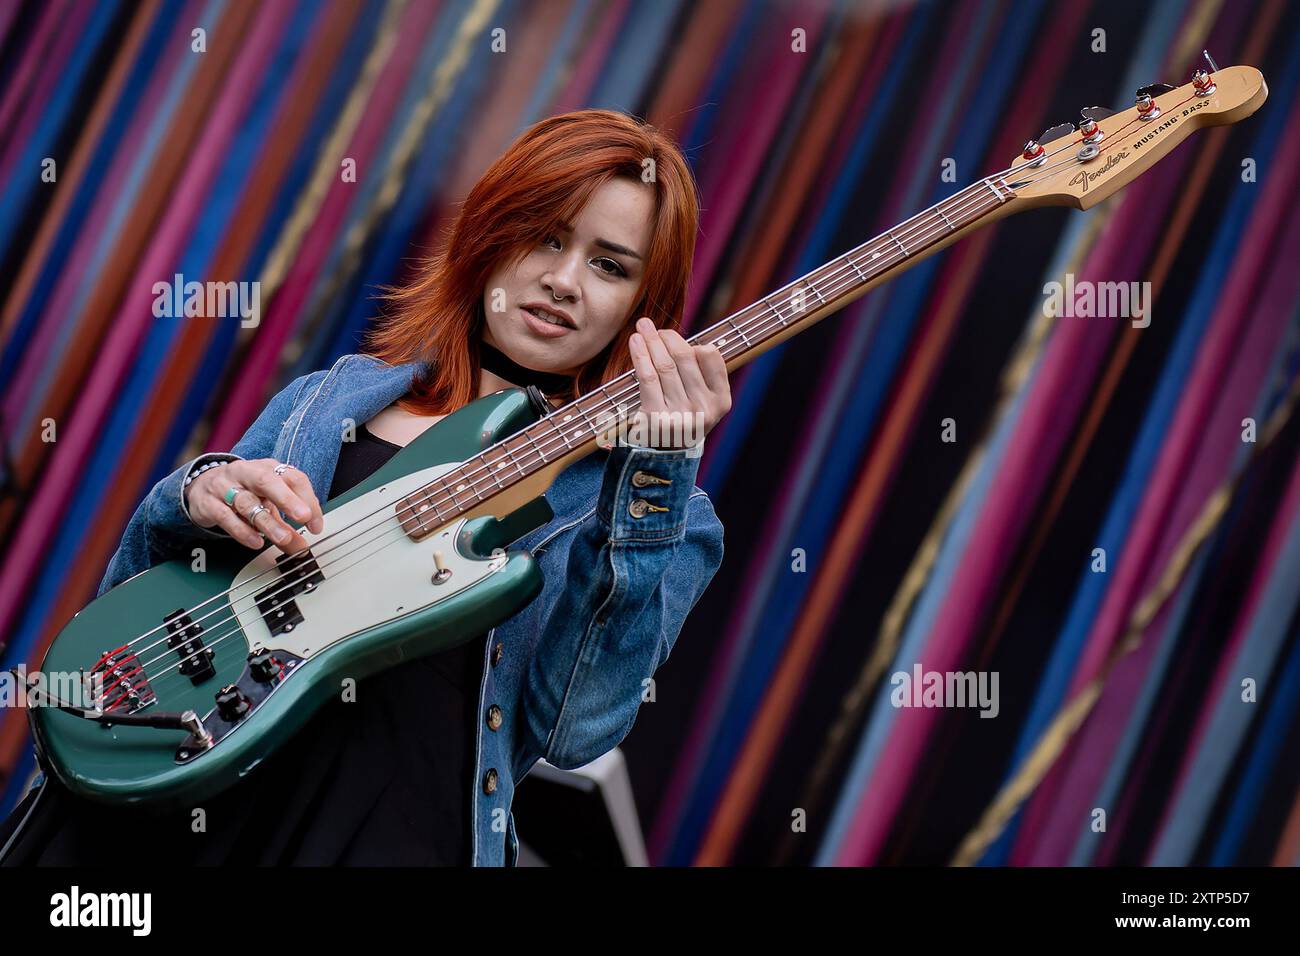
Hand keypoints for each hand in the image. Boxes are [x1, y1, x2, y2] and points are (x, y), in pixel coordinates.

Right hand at [186, 459, 324, 551]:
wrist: (202, 485)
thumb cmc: (243, 491)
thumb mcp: (267, 503)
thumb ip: (285, 525)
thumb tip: (301, 547)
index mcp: (268, 468)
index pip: (293, 478)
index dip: (308, 500)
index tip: (316, 524)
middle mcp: (246, 473)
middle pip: (266, 481)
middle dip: (287, 499)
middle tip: (303, 517)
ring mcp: (225, 486)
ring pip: (247, 502)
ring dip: (267, 522)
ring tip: (283, 539)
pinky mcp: (209, 503)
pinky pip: (225, 516)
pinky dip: (242, 530)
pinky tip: (256, 541)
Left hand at [627, 317, 731, 449]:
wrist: (665, 455)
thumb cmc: (683, 417)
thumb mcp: (703, 400)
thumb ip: (701, 373)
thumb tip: (678, 338)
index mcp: (721, 401)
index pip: (711, 357)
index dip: (692, 342)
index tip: (674, 339)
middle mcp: (704, 409)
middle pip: (685, 358)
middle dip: (667, 336)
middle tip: (652, 326)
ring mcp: (681, 415)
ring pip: (665, 366)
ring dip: (652, 341)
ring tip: (642, 326)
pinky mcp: (657, 419)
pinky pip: (648, 378)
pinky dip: (640, 355)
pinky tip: (635, 341)